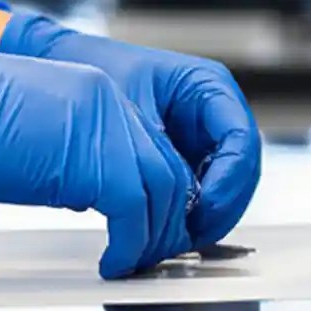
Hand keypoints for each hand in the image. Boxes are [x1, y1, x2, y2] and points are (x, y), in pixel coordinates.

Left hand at [0, 16, 260, 249]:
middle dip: (220, 210)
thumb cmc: (95, 71)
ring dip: (206, 221)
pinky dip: (189, 220)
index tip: (205, 207)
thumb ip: (153, 149)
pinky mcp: (188, 164)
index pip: (241, 139)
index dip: (230, 180)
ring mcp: (204, 141)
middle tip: (189, 237)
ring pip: (226, 192)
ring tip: (173, 241)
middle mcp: (214, 115)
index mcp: (208, 86)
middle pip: (241, 173)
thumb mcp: (125, 107)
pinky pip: (202, 198)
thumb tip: (173, 196)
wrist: (69, 69)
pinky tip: (165, 234)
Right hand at [0, 30, 195, 278]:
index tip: (148, 227)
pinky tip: (110, 262)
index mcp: (95, 91)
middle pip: (168, 170)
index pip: (153, 147)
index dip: (159, 196)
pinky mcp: (89, 161)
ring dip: (151, 238)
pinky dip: (129, 245)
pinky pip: (133, 211)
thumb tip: (89, 190)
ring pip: (162, 193)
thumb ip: (71, 149)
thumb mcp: (30, 128)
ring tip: (128, 264)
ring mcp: (103, 128)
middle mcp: (110, 102)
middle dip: (165, 222)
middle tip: (148, 255)